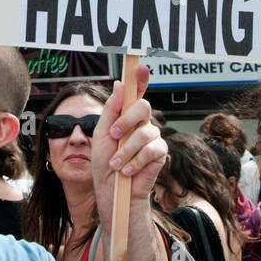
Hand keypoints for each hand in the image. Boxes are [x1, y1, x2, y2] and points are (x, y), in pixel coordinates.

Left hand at [92, 63, 166, 231]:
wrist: (113, 192)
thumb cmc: (105, 165)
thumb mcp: (101, 136)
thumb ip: (110, 111)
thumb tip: (118, 85)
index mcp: (126, 116)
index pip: (135, 93)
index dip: (139, 79)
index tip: (140, 67)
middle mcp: (141, 123)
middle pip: (143, 106)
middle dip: (126, 120)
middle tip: (114, 135)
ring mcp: (152, 137)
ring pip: (145, 132)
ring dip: (126, 150)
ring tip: (116, 164)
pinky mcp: (160, 154)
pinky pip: (152, 150)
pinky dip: (136, 161)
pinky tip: (127, 170)